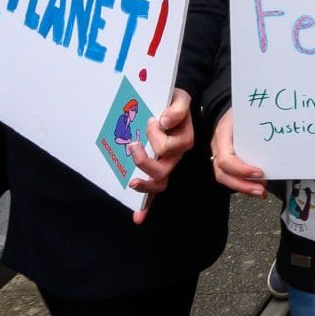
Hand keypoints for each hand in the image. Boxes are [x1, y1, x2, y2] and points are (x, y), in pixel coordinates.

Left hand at [128, 88, 193, 221]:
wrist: (175, 102)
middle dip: (143, 162)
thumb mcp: (180, 98)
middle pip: (163, 170)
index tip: (151, 119)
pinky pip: (155, 190)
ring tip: (131, 181)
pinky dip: (147, 206)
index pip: (167, 146)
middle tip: (132, 145)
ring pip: (160, 182)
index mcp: (183, 140)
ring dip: (145, 186)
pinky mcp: (158, 167)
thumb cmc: (176, 101)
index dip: (155, 135)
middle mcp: (176, 155)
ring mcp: (168, 163)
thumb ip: (177, 108)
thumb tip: (164, 121)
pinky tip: (138, 217)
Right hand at [211, 108, 265, 198]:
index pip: (225, 159)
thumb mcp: (248, 110)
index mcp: (223, 134)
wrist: (234, 108)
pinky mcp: (227, 160)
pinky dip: (245, 183)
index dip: (241, 169)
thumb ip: (259, 121)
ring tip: (261, 191)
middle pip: (222, 173)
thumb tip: (281, 129)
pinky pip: (231, 175)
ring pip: (225, 178)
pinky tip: (259, 187)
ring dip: (244, 187)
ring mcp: (219, 154)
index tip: (259, 172)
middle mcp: (218, 147)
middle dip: (242, 185)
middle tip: (261, 190)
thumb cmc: (243, 109)